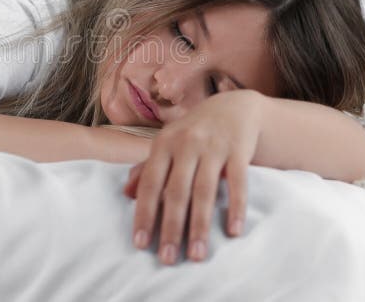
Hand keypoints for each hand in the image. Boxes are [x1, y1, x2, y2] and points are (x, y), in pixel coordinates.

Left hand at [122, 89, 262, 264]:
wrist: (234, 106)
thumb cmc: (194, 132)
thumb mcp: (168, 144)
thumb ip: (148, 168)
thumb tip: (126, 193)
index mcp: (163, 144)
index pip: (150, 184)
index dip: (144, 214)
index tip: (141, 244)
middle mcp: (186, 144)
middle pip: (176, 192)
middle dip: (171, 227)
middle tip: (169, 258)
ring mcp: (213, 146)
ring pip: (204, 191)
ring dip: (200, 225)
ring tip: (198, 254)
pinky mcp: (238, 150)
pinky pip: (237, 183)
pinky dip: (236, 207)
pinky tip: (233, 231)